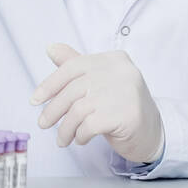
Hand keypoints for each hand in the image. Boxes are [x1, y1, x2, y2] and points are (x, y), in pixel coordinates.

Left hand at [30, 43, 164, 163]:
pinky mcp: (126, 115)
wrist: (152, 132)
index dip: (50, 84)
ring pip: (78, 110)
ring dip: (65, 128)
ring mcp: (125, 92)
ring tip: (64, 139)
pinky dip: (80, 135)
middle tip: (44, 124)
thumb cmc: (121, 106)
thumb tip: (51, 48)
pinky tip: (82, 139)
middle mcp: (121, 71)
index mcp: (113, 59)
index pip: (73, 67)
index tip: (35, 100)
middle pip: (73, 90)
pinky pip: (89, 125)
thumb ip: (77, 65)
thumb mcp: (100, 82)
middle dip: (53, 110)